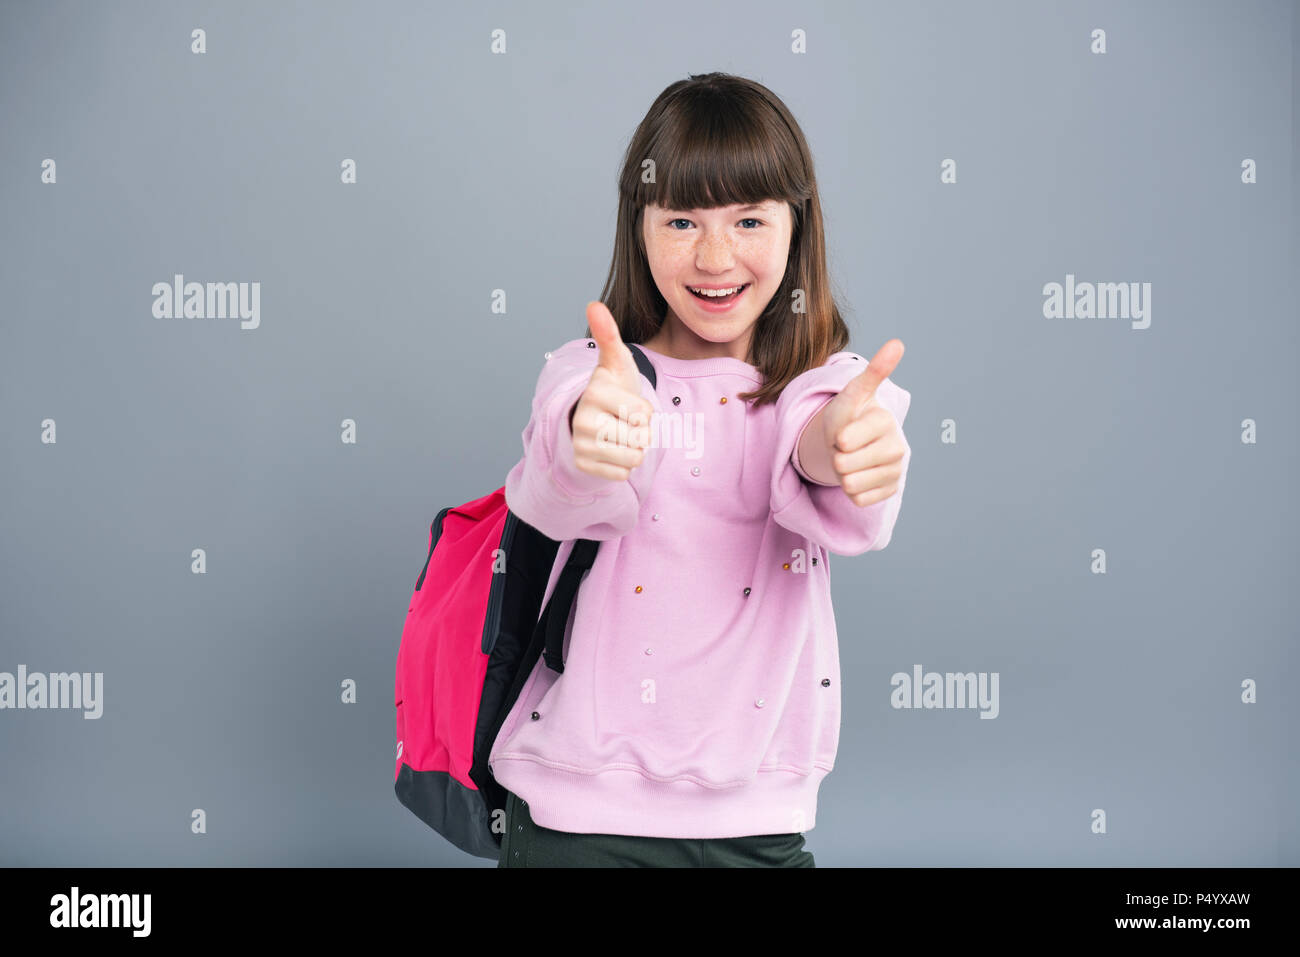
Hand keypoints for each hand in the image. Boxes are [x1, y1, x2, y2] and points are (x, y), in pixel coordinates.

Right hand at [568, 301, 654, 482]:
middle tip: (624, 420)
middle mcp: (584, 420)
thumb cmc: (614, 387)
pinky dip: (623, 465)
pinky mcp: (583, 465)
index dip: (645, 410)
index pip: (644, 414)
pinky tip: (612, 450)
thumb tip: (593, 304)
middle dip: (641, 432)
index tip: (628, 402)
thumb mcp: (616, 361)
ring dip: (634, 449)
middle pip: (641, 439)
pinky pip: (622, 474)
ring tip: (620, 434)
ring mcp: (581, 445)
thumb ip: (608, 334)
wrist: (596, 417)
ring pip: (634, 459)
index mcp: (596, 393)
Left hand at [818, 339, 905, 506]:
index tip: (842, 432)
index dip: (836, 439)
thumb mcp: (851, 394)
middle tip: (845, 447)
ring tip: (851, 459)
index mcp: (885, 421)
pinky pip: (858, 499)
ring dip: (843, 475)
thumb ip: (873, 372)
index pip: (844, 442)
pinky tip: (859, 474)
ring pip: (851, 485)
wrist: (851, 442)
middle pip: (844, 466)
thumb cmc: (848, 415)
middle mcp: (897, 447)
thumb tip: (897, 343)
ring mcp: (896, 472)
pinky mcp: (890, 492)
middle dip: (836, 457)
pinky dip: (851, 491)